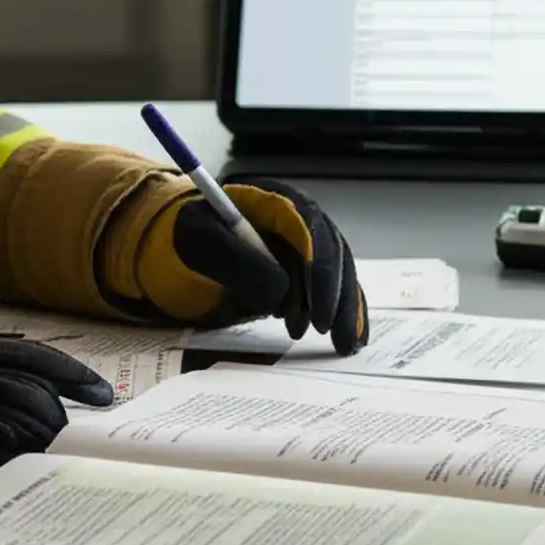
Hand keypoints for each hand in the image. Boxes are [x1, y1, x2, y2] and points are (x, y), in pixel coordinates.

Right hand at [0, 320, 112, 491]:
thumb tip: (8, 352)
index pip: (33, 356)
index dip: (72, 375)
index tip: (103, 394)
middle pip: (31, 398)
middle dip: (57, 416)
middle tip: (72, 432)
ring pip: (16, 430)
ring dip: (40, 442)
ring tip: (54, 452)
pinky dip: (11, 465)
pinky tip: (23, 469)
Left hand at [123, 177, 367, 354]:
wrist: (194, 239)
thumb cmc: (195, 232)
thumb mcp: (199, 239)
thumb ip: (234, 260)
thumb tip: (279, 292)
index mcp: (275, 200)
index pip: (309, 227)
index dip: (317, 266)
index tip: (317, 306)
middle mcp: (301, 218)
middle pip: (333, 252)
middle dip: (335, 295)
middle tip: (326, 330)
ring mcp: (308, 243)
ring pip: (340, 274)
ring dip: (343, 310)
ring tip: (338, 344)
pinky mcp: (310, 267)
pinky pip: (336, 289)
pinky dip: (347, 314)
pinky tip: (350, 339)